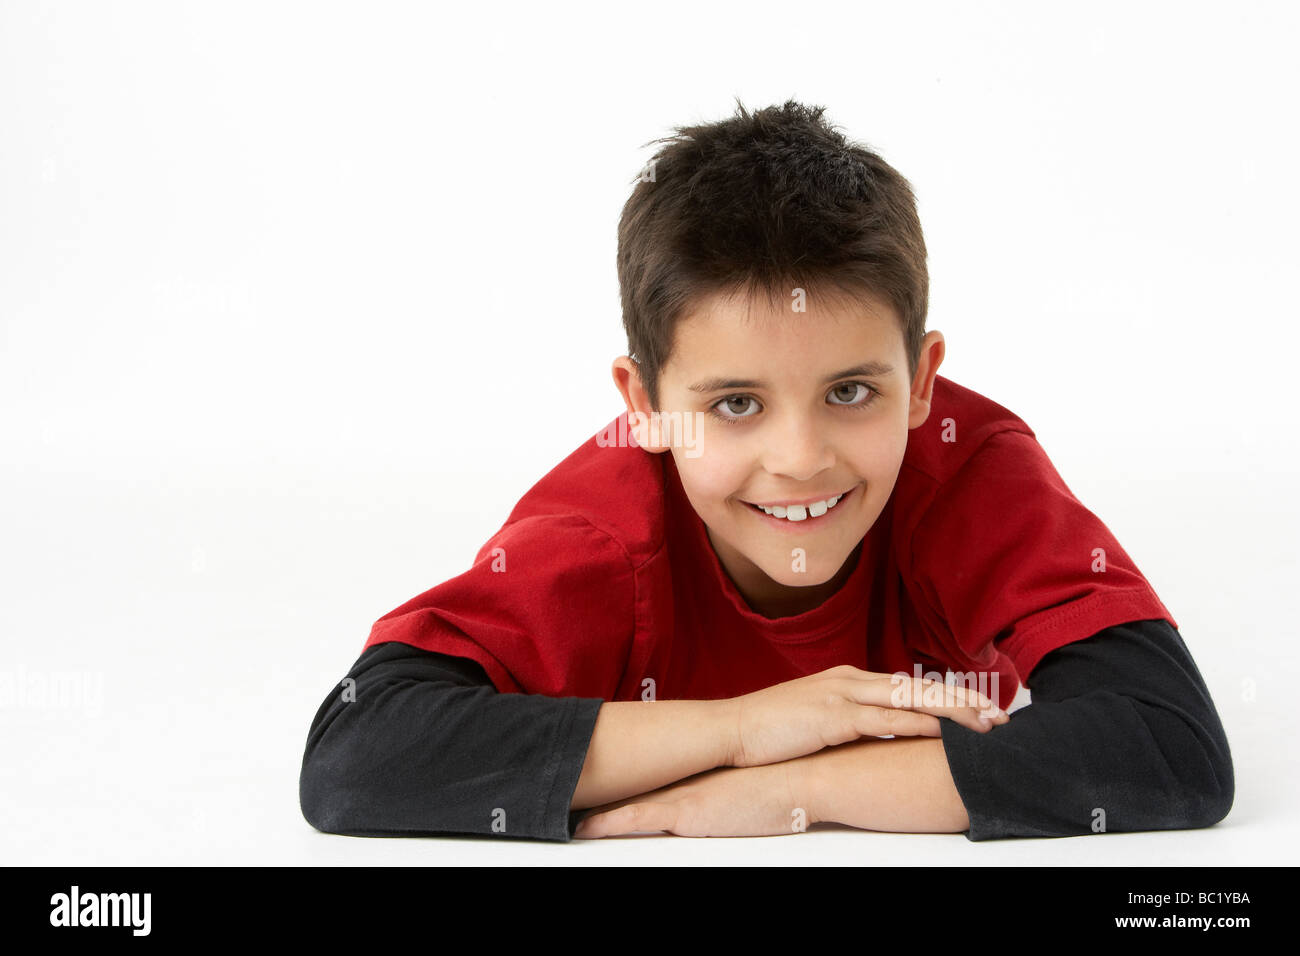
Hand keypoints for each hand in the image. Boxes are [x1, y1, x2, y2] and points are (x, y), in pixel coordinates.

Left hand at [573, 762, 811, 837]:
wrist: (797, 777)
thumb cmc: (780, 787)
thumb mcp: (745, 788)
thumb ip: (726, 792)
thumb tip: (723, 797)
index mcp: (691, 774)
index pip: (643, 777)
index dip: (614, 779)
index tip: (588, 781)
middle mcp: (678, 781)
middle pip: (626, 787)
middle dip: (593, 790)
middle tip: (562, 790)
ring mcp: (677, 796)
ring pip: (622, 803)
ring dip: (593, 808)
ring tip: (563, 809)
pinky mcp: (682, 814)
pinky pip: (631, 821)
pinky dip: (604, 825)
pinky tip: (581, 830)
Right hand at [723, 664, 1007, 767]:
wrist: (732, 731)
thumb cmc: (770, 730)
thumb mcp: (816, 720)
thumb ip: (848, 722)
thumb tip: (876, 737)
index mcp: (849, 681)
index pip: (910, 687)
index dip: (949, 698)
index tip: (980, 710)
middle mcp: (851, 681)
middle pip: (920, 688)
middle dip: (964, 701)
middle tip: (1001, 714)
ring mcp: (842, 696)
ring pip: (911, 700)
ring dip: (953, 712)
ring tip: (986, 723)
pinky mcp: (833, 716)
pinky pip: (884, 719)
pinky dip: (917, 723)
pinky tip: (943, 731)